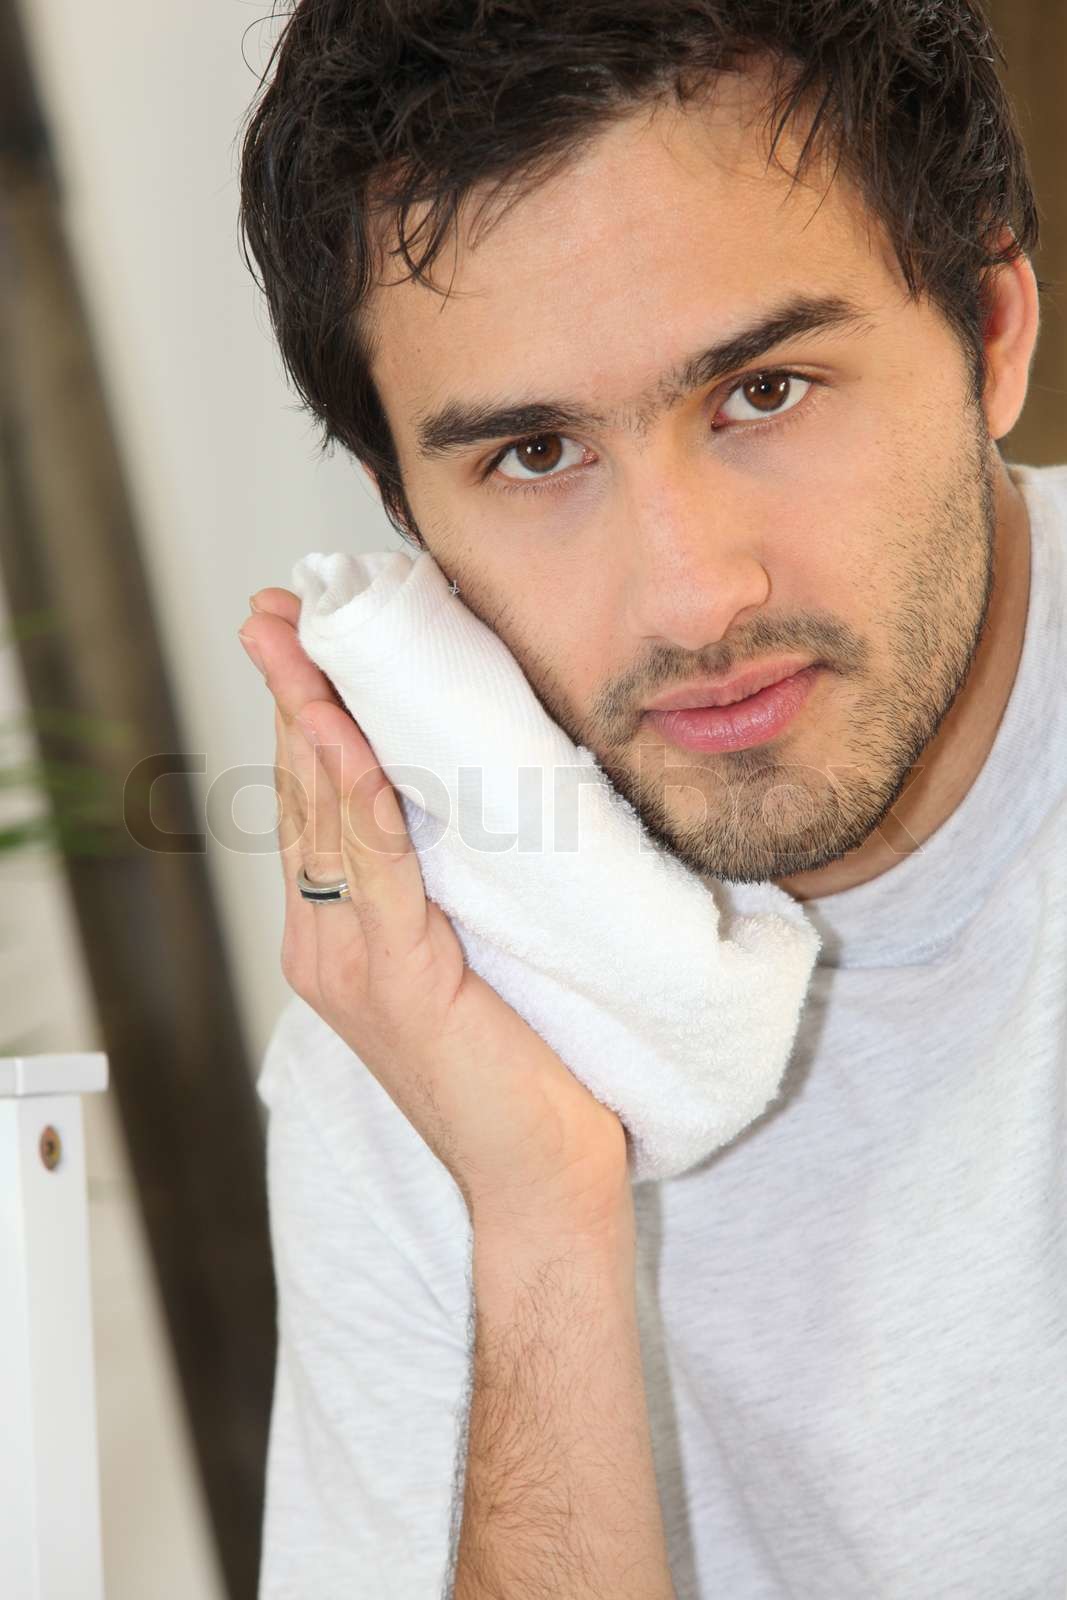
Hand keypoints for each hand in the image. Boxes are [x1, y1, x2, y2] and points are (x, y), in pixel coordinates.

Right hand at [238, 589, 631, 1243]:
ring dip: (310, 718)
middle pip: (304, 793)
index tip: (302, 636)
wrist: (543, 1182)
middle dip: (294, 693)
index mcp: (342, 935)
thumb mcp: (486, 950)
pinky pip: (370, 868)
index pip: (318, 803)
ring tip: (296, 638)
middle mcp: (325, 943)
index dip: (307, 715)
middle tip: (280, 609)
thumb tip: (487, 797)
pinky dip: (354, 797)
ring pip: (323, 817)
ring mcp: (347, 963)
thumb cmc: (532, 1071)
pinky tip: (342, 737)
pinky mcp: (394, 980)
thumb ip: (459, 882)